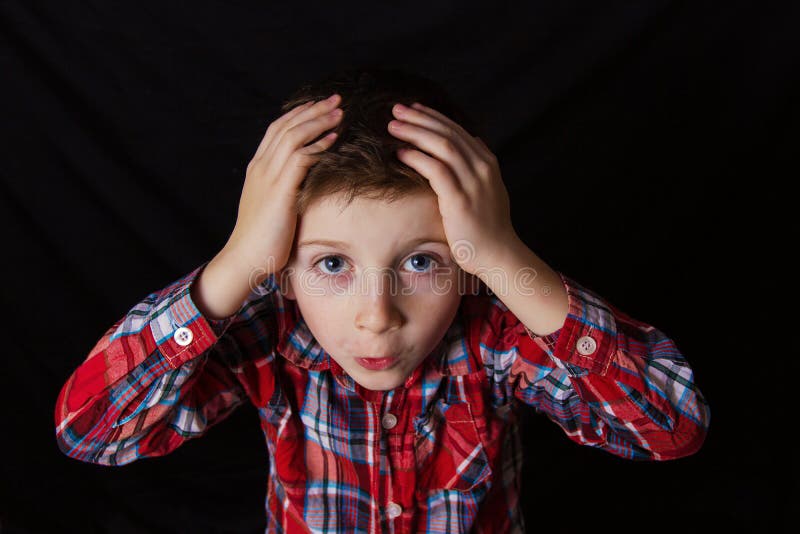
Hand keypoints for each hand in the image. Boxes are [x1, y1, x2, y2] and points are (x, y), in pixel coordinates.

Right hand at [224, 94, 343, 283]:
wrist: (244, 258)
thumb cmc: (262, 238)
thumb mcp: (273, 206)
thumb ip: (286, 188)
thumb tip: (306, 183)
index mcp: (258, 168)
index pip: (277, 129)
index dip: (299, 114)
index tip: (319, 105)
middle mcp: (261, 167)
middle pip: (287, 126)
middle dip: (312, 110)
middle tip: (335, 99)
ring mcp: (268, 177)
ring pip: (294, 136)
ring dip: (318, 121)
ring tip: (339, 112)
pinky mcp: (279, 191)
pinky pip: (300, 159)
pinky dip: (318, 146)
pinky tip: (333, 139)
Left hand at [387, 102, 521, 276]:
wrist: (498, 254)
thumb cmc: (487, 226)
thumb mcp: (488, 189)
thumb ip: (479, 166)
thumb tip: (474, 140)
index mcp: (487, 162)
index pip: (457, 130)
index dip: (433, 116)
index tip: (413, 108)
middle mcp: (482, 168)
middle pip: (448, 133)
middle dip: (420, 118)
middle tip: (396, 108)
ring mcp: (473, 183)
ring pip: (442, 146)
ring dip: (415, 133)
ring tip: (393, 126)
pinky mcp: (460, 200)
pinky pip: (436, 171)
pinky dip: (418, 158)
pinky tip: (401, 152)